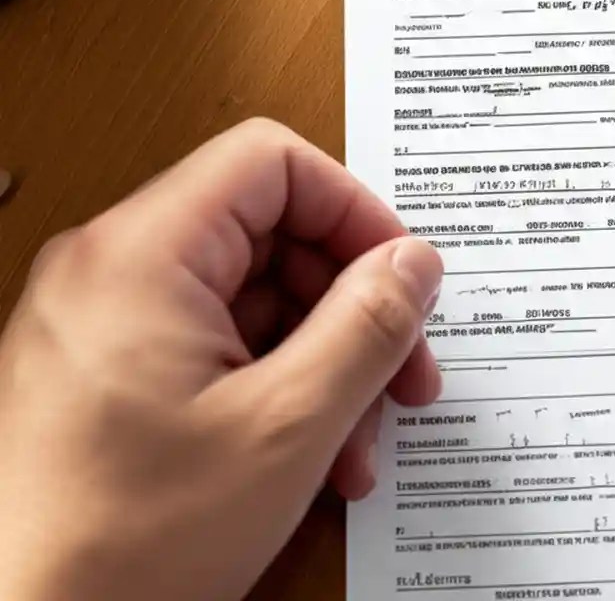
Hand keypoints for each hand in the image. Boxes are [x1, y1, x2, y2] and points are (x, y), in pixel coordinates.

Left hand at [0, 119, 442, 600]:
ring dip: (325, 364)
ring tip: (356, 442)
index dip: (354, 211)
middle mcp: (114, 273)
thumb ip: (367, 328)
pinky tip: (316, 456)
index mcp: (141, 256)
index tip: (403, 277)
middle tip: (403, 374)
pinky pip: (220, 348)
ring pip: (254, 302)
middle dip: (351, 307)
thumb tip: (415, 263)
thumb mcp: (287, 427)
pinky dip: (280, 390)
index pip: (271, 163)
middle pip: (270, 236)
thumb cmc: (125, 541)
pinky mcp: (114, 372)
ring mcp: (109, 323)